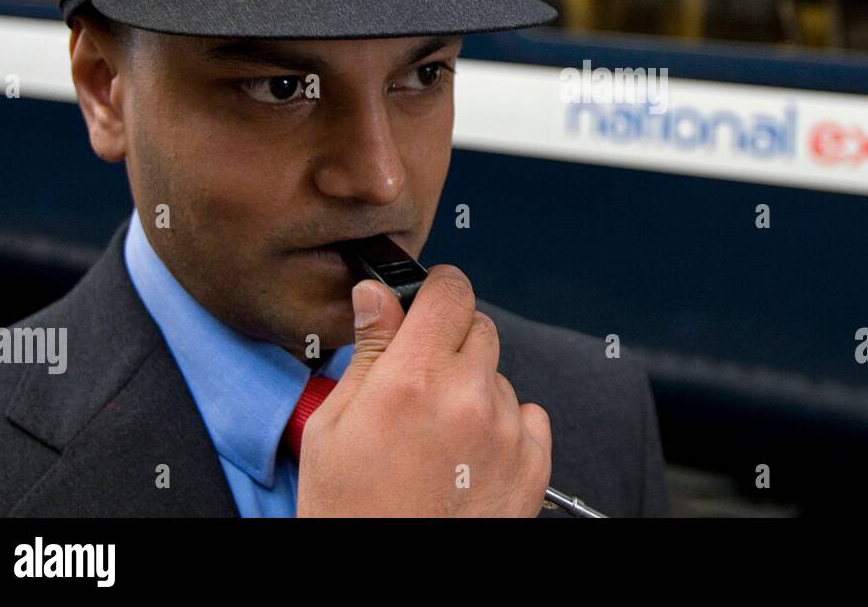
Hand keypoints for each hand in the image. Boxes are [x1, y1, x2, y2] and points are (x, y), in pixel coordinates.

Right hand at [295, 265, 551, 515]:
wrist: (386, 580)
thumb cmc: (349, 511)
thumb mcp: (334, 424)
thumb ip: (368, 351)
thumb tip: (376, 295)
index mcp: (414, 379)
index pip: (449, 290)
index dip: (435, 290)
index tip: (426, 302)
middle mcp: (468, 398)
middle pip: (479, 327)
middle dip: (451, 342)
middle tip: (421, 381)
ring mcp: (506, 432)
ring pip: (501, 374)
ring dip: (476, 388)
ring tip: (438, 433)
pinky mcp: (533, 465)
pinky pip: (529, 414)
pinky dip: (506, 426)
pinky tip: (469, 454)